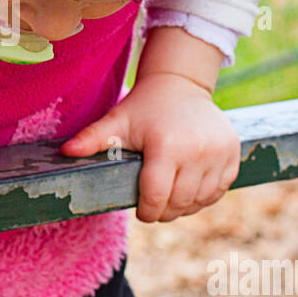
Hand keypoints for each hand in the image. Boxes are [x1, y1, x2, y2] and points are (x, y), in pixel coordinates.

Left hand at [60, 72, 240, 222]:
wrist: (181, 84)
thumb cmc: (144, 107)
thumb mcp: (117, 121)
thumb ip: (92, 139)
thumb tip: (64, 153)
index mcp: (167, 146)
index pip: (157, 197)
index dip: (147, 211)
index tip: (142, 212)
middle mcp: (198, 151)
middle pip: (179, 203)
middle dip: (164, 211)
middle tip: (154, 205)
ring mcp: (220, 153)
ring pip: (200, 201)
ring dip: (184, 207)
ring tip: (170, 196)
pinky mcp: (233, 154)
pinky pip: (219, 191)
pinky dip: (204, 197)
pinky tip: (189, 187)